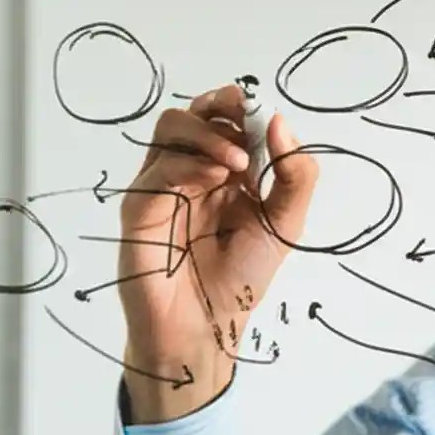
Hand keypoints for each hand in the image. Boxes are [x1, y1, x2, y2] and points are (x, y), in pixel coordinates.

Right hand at [116, 83, 316, 422]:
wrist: (205, 327)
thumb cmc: (243, 277)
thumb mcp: (285, 224)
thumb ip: (294, 175)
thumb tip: (280, 120)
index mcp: (228, 170)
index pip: (229, 116)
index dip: (245, 106)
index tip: (264, 116)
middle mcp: (194, 169)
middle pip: (195, 110)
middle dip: (224, 107)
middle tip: (247, 128)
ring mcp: (163, 184)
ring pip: (171, 127)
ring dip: (208, 132)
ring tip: (237, 161)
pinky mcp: (140, 207)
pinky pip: (157, 168)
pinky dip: (188, 162)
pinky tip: (215, 178)